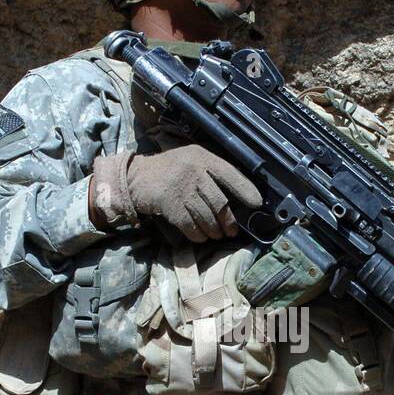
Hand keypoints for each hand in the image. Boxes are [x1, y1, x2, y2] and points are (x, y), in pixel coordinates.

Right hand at [124, 145, 261, 241]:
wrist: (136, 177)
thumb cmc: (169, 171)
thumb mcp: (191, 161)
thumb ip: (210, 173)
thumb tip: (237, 196)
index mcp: (202, 157)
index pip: (229, 173)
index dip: (245, 189)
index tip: (257, 204)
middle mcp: (193, 170)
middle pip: (219, 202)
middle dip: (228, 221)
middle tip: (232, 231)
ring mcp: (181, 187)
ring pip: (206, 216)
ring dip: (214, 230)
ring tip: (216, 235)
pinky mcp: (169, 204)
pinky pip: (190, 225)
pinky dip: (198, 234)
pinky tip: (201, 237)